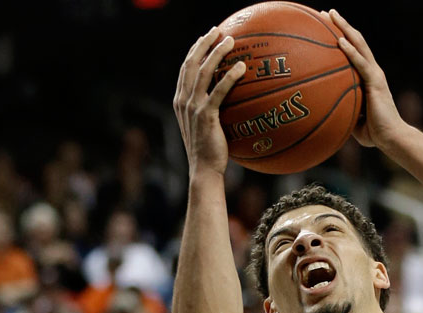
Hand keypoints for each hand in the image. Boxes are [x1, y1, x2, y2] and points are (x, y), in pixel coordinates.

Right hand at [172, 27, 246, 177]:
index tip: (206, 37)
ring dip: (217, 52)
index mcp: (180, 100)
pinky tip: (242, 67)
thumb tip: (231, 100)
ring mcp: (193, 107)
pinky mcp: (206, 115)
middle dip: (204, 43)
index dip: (195, 50)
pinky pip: (219, 90)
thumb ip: (211, 110)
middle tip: (218, 31)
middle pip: (191, 63)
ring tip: (231, 41)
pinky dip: (229, 76)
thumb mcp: (206, 126)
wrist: (204, 170)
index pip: (186, 68)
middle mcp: (183, 100)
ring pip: (203, 71)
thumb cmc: (210, 151)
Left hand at [324, 9, 408, 148]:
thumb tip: (326, 111)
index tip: (328, 27)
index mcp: (369, 78)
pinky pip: (360, 63)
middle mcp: (373, 71)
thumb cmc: (375, 133)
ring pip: (359, 45)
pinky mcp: (375, 82)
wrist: (392, 138)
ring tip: (331, 15)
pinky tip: (339, 40)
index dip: (344, 37)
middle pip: (357, 42)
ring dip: (345, 28)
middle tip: (328, 13)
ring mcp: (375, 75)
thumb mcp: (353, 119)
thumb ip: (344, 110)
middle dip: (342, 25)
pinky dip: (350, 50)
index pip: (356, 52)